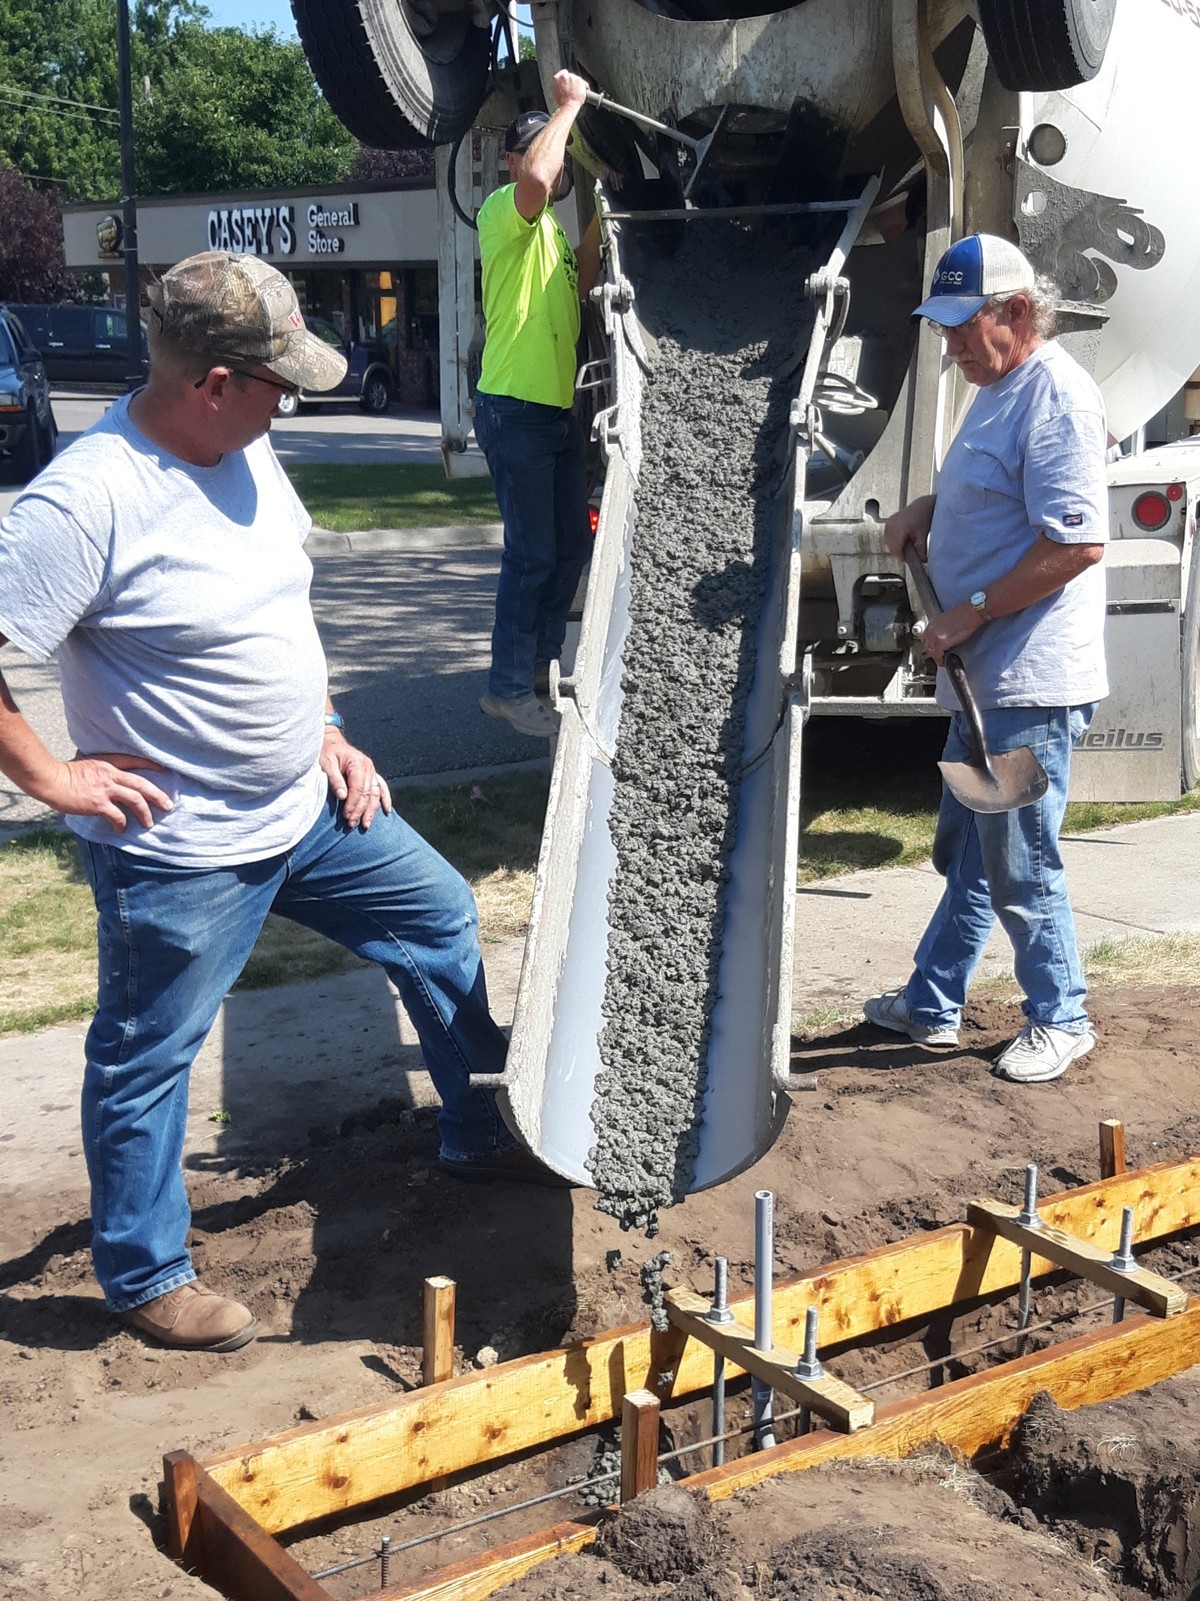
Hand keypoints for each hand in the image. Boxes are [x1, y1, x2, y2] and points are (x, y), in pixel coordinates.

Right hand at [42, 752, 172, 831]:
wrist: (50, 780)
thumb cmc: (64, 773)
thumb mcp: (86, 763)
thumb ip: (99, 768)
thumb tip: (105, 776)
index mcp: (108, 763)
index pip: (135, 761)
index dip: (151, 766)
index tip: (164, 770)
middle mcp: (110, 774)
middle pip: (142, 784)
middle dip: (158, 795)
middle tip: (168, 806)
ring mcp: (105, 789)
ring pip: (135, 800)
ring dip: (145, 813)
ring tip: (149, 824)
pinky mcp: (98, 804)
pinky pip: (117, 816)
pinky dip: (122, 824)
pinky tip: (120, 830)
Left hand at [320, 729, 391, 828]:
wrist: (331, 740)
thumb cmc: (326, 751)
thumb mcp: (326, 763)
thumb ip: (335, 779)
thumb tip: (343, 796)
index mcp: (358, 764)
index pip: (358, 789)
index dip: (353, 805)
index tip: (346, 817)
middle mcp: (368, 767)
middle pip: (367, 794)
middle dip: (360, 811)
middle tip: (351, 824)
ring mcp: (372, 770)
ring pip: (375, 794)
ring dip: (372, 810)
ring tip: (366, 824)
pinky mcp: (371, 773)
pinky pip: (381, 787)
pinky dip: (385, 798)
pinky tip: (387, 810)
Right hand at [551, 70, 588, 112]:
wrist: (568, 106)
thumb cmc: (561, 102)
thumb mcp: (555, 91)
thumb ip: (558, 84)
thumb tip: (561, 84)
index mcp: (557, 78)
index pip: (563, 73)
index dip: (566, 78)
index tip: (568, 82)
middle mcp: (566, 76)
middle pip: (571, 76)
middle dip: (573, 82)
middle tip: (573, 89)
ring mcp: (574, 78)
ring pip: (578, 80)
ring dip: (579, 84)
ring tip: (578, 92)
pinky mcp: (581, 81)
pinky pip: (585, 84)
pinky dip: (585, 87)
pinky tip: (584, 92)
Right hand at [883, 495, 936, 561]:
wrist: (922, 505)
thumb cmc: (924, 517)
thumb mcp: (923, 534)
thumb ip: (921, 549)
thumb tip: (921, 561)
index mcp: (899, 528)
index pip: (896, 549)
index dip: (902, 557)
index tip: (909, 560)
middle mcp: (891, 526)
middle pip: (891, 547)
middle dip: (900, 553)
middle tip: (910, 555)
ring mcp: (888, 524)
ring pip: (888, 543)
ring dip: (896, 547)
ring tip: (908, 546)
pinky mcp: (888, 523)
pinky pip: (888, 537)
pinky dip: (894, 541)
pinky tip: (903, 540)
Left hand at [920, 602, 980, 665]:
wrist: (971, 612)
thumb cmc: (964, 614)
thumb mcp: (947, 619)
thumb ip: (941, 628)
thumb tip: (943, 638)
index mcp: (932, 623)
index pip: (925, 638)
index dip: (928, 646)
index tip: (932, 650)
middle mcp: (931, 629)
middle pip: (925, 646)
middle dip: (930, 653)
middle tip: (936, 658)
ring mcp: (935, 635)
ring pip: (930, 651)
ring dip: (935, 657)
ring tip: (940, 660)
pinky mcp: (942, 642)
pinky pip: (937, 655)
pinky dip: (939, 660)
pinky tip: (943, 662)